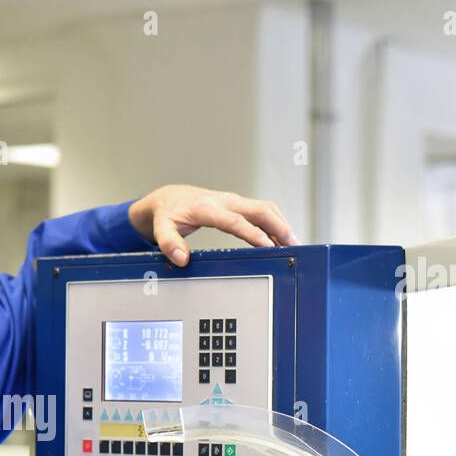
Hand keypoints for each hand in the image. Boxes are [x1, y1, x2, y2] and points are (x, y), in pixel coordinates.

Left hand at [128, 184, 299, 263]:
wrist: (169, 198)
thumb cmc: (168, 212)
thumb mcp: (161, 228)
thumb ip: (168, 243)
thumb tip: (181, 258)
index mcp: (208, 208)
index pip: (237, 221)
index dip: (254, 234)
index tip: (269, 246)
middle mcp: (225, 201)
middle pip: (261, 210)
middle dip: (280, 228)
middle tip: (294, 247)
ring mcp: (234, 202)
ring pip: (266, 209)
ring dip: (282, 225)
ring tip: (294, 245)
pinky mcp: (238, 205)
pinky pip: (262, 212)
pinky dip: (276, 224)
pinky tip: (282, 239)